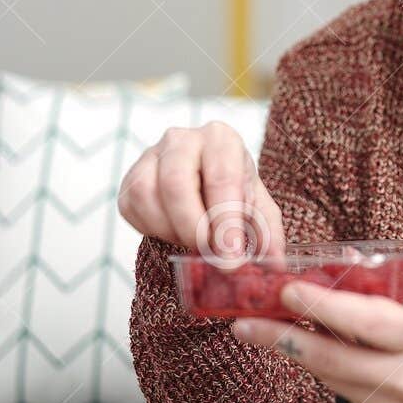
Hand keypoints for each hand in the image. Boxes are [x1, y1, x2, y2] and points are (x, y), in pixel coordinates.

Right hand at [117, 122, 284, 260]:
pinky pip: (132, 209)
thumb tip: (273, 263)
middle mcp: (182, 139)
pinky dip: (152, 230)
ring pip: (147, 196)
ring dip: (171, 231)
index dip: (225, 222)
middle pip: (176, 184)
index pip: (222, 178)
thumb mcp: (258, 208)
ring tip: (194, 241)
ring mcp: (150, 156)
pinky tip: (174, 232)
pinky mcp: (129, 179)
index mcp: (221, 138)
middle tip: (209, 255)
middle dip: (193, 228)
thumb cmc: (233, 192)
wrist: (204, 183)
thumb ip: (267, 234)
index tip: (231, 256)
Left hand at [231, 280, 402, 402]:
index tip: (286, 290)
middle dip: (281, 338)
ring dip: (293, 351)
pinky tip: (306, 350)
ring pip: (329, 376)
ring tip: (258, 329)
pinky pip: (342, 392)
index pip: (364, 321)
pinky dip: (324, 369)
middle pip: (331, 358)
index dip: (322, 306)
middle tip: (243, 321)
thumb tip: (345, 261)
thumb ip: (394, 285)